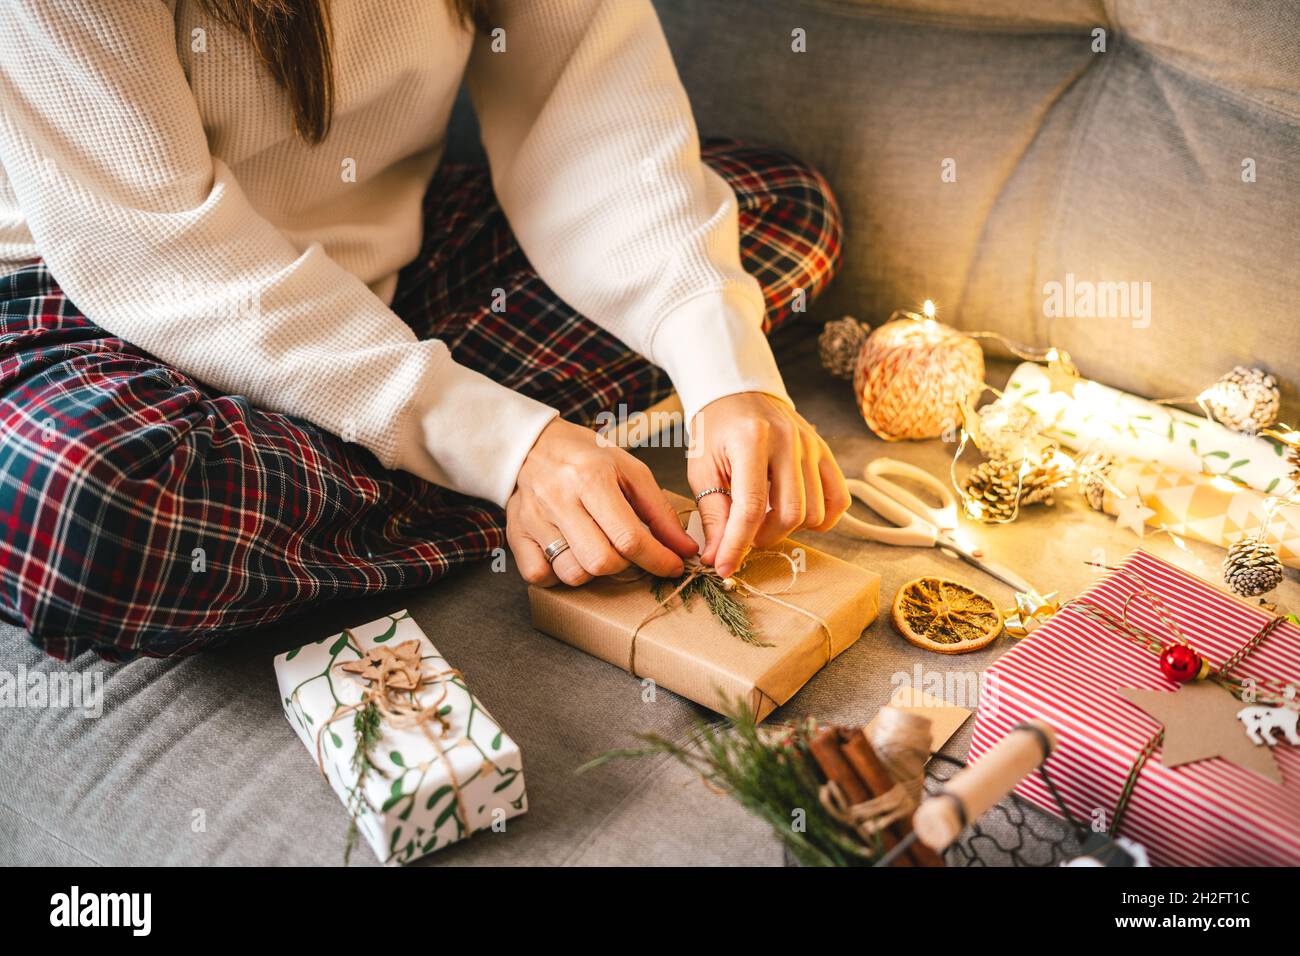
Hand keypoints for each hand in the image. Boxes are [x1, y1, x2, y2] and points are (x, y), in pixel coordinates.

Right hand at [506, 418, 697, 585]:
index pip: (629, 537)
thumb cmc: (586, 457)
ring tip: (597, 547)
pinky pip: (539, 576)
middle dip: (625, 566)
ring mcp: (533, 519)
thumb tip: (684, 550)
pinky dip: (559, 574)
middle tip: (627, 551)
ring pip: (572, 573)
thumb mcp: (630, 471)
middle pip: (601, 562)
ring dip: (593, 571)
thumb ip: (659, 511)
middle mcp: (558, 499)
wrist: (532, 444)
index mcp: (590, 477)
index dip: (658, 559)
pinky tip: (570, 554)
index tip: (673, 566)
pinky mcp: (515, 533)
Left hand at [688, 393, 849, 576]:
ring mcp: (812, 446)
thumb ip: (713, 514)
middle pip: (790, 513)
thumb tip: (717, 558)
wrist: (737, 394)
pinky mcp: (825, 452)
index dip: (737, 545)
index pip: (750, 507)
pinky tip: (796, 514)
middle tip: (745, 537)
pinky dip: (821, 518)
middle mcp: (789, 441)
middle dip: (764, 538)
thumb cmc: (716, 432)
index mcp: (752, 441)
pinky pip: (838, 499)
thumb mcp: (702, 469)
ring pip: (815, 512)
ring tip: (765, 520)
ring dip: (789, 529)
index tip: (723, 567)